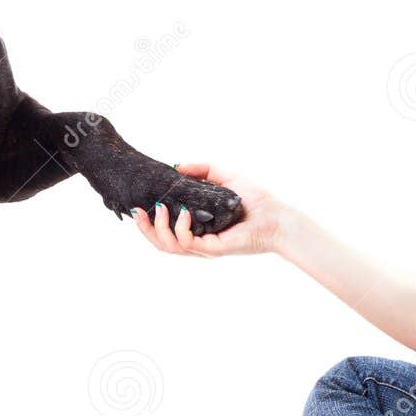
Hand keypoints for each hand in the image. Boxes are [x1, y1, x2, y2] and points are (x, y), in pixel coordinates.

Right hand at [131, 162, 284, 256]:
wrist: (277, 217)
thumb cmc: (255, 200)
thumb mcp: (224, 176)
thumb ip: (201, 169)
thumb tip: (177, 166)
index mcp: (196, 228)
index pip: (164, 232)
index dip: (147, 223)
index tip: (138, 205)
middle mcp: (197, 240)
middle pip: (160, 244)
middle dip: (144, 228)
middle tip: (137, 211)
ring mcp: (204, 247)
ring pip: (168, 247)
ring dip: (158, 228)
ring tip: (161, 208)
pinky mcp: (213, 249)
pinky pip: (188, 244)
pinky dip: (180, 228)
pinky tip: (184, 212)